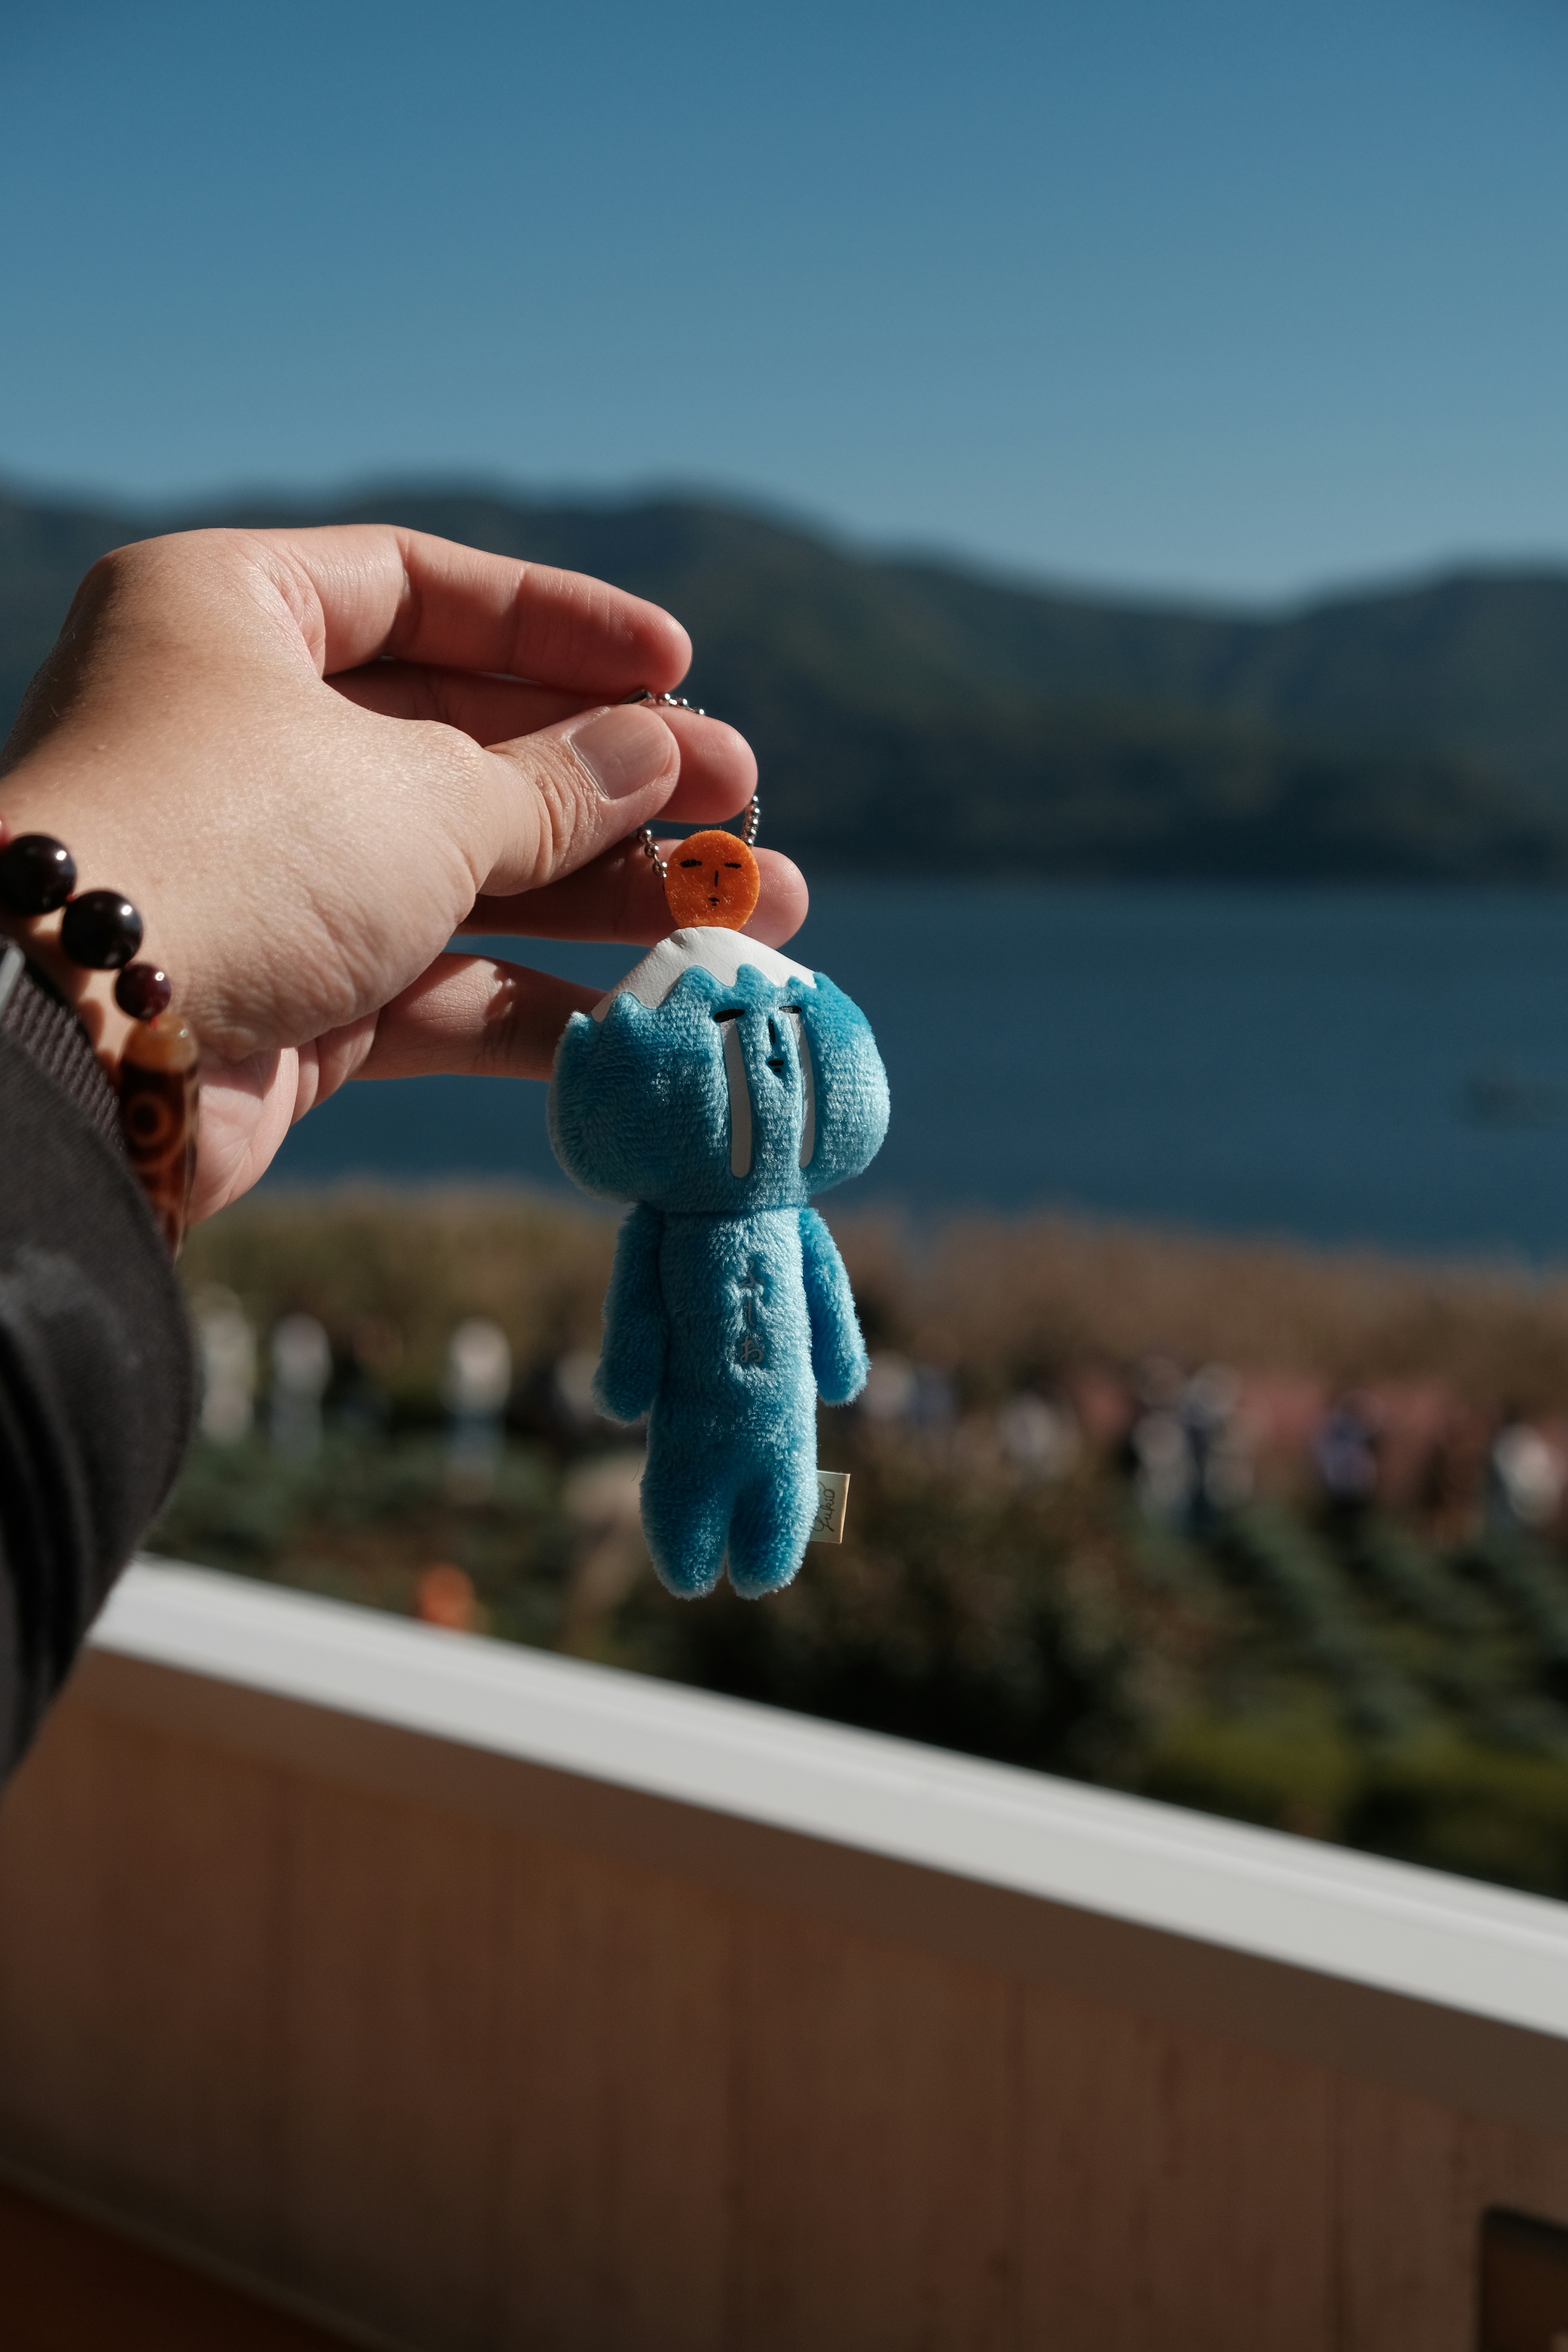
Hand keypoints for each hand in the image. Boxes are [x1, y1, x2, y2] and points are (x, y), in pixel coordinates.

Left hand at [0, 525, 805, 1219]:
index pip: (422, 592)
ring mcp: (266, 877)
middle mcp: (240, 737)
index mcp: (235, 616)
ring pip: (466, 874)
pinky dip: (536, 1003)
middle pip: (462, 742)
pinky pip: (434, 987)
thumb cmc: (243, 850)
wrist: (78, 1048)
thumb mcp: (421, 791)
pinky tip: (652, 1017)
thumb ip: (553, 780)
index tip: (677, 667)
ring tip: (756, 914)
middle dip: (615, 783)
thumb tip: (662, 751)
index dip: (560, 628)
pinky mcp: (287, 1000)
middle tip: (743, 808)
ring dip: (610, 899)